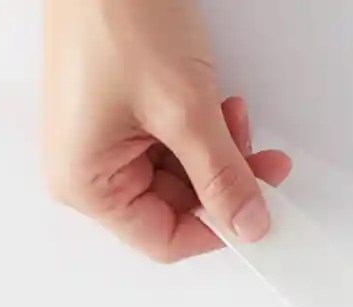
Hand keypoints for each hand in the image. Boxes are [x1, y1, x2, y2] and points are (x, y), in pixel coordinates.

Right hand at [43, 0, 290, 262]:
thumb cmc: (115, 17)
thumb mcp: (184, 111)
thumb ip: (222, 175)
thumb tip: (249, 223)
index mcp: (84, 183)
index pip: (164, 239)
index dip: (217, 230)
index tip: (260, 214)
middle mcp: (88, 167)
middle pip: (176, 206)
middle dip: (225, 181)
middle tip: (267, 163)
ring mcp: (106, 138)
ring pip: (182, 173)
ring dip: (221, 152)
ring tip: (237, 117)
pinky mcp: (123, 111)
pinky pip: (174, 141)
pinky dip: (205, 130)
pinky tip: (221, 106)